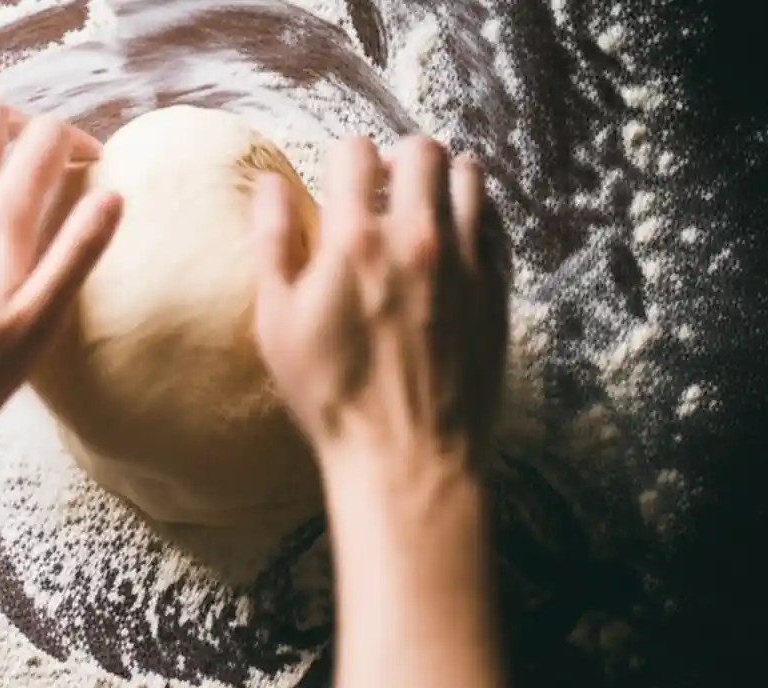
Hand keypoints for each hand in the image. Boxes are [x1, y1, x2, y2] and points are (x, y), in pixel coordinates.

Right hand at [250, 136, 507, 477]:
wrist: (406, 458)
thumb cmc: (330, 396)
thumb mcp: (276, 322)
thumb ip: (272, 242)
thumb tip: (270, 183)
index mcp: (353, 240)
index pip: (355, 151)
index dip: (343, 158)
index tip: (340, 179)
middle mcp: (416, 236)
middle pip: (421, 150)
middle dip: (398, 156)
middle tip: (385, 185)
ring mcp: (465, 261)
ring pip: (469, 176)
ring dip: (443, 177)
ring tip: (425, 203)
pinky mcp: (497, 289)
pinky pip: (497, 223)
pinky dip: (477, 215)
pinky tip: (457, 238)